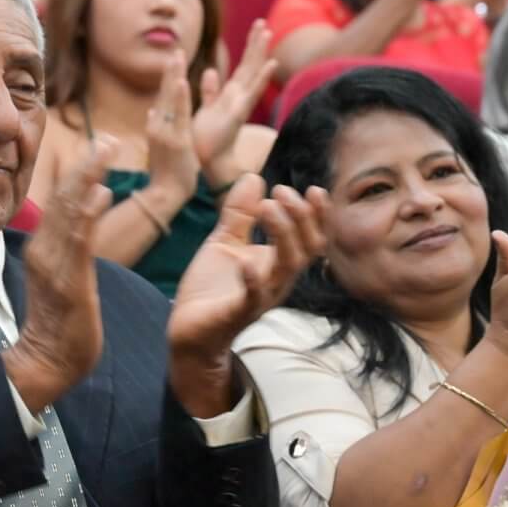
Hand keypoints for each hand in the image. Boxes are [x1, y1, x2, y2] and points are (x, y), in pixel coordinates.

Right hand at [4, 138, 115, 410]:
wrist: (48, 361)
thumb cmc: (63, 321)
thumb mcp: (69, 271)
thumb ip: (78, 237)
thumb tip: (95, 196)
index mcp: (47, 246)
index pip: (63, 199)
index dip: (81, 169)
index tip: (100, 143)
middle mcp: (46, 249)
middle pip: (64, 197)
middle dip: (86, 164)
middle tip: (107, 137)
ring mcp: (55, 265)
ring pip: (69, 212)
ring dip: (88, 179)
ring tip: (106, 150)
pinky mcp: (68, 283)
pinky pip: (78, 244)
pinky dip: (88, 216)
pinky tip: (101, 194)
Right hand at [146, 51, 201, 198]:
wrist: (164, 196)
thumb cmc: (167, 175)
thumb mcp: (162, 147)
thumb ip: (158, 127)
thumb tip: (153, 110)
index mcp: (156, 127)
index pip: (163, 98)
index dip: (168, 79)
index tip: (173, 61)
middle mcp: (157, 126)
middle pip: (164, 93)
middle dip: (170, 71)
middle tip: (176, 50)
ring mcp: (166, 133)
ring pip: (169, 100)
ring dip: (173, 77)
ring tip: (178, 57)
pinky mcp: (176, 141)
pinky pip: (179, 116)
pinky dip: (179, 98)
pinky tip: (181, 82)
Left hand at [167, 177, 328, 415]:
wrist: (188, 329)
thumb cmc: (211, 289)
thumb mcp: (224, 241)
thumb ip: (239, 212)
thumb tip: (254, 177)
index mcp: (277, 262)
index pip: (312, 237)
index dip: (318, 215)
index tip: (313, 189)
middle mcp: (277, 279)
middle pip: (308, 248)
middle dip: (301, 217)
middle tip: (280, 192)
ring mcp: (261, 297)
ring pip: (288, 266)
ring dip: (283, 234)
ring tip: (267, 207)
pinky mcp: (238, 312)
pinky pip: (254, 297)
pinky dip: (253, 279)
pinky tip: (247, 261)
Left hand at [192, 20, 276, 185]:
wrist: (207, 161)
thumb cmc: (207, 138)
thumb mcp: (207, 109)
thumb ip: (210, 91)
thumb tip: (211, 71)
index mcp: (231, 94)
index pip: (243, 66)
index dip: (250, 46)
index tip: (258, 26)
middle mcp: (238, 98)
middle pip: (249, 66)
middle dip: (256, 45)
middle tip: (264, 22)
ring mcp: (240, 105)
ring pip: (252, 75)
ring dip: (260, 55)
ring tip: (268, 35)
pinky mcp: (237, 115)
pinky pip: (250, 94)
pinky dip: (261, 79)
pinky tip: (271, 64)